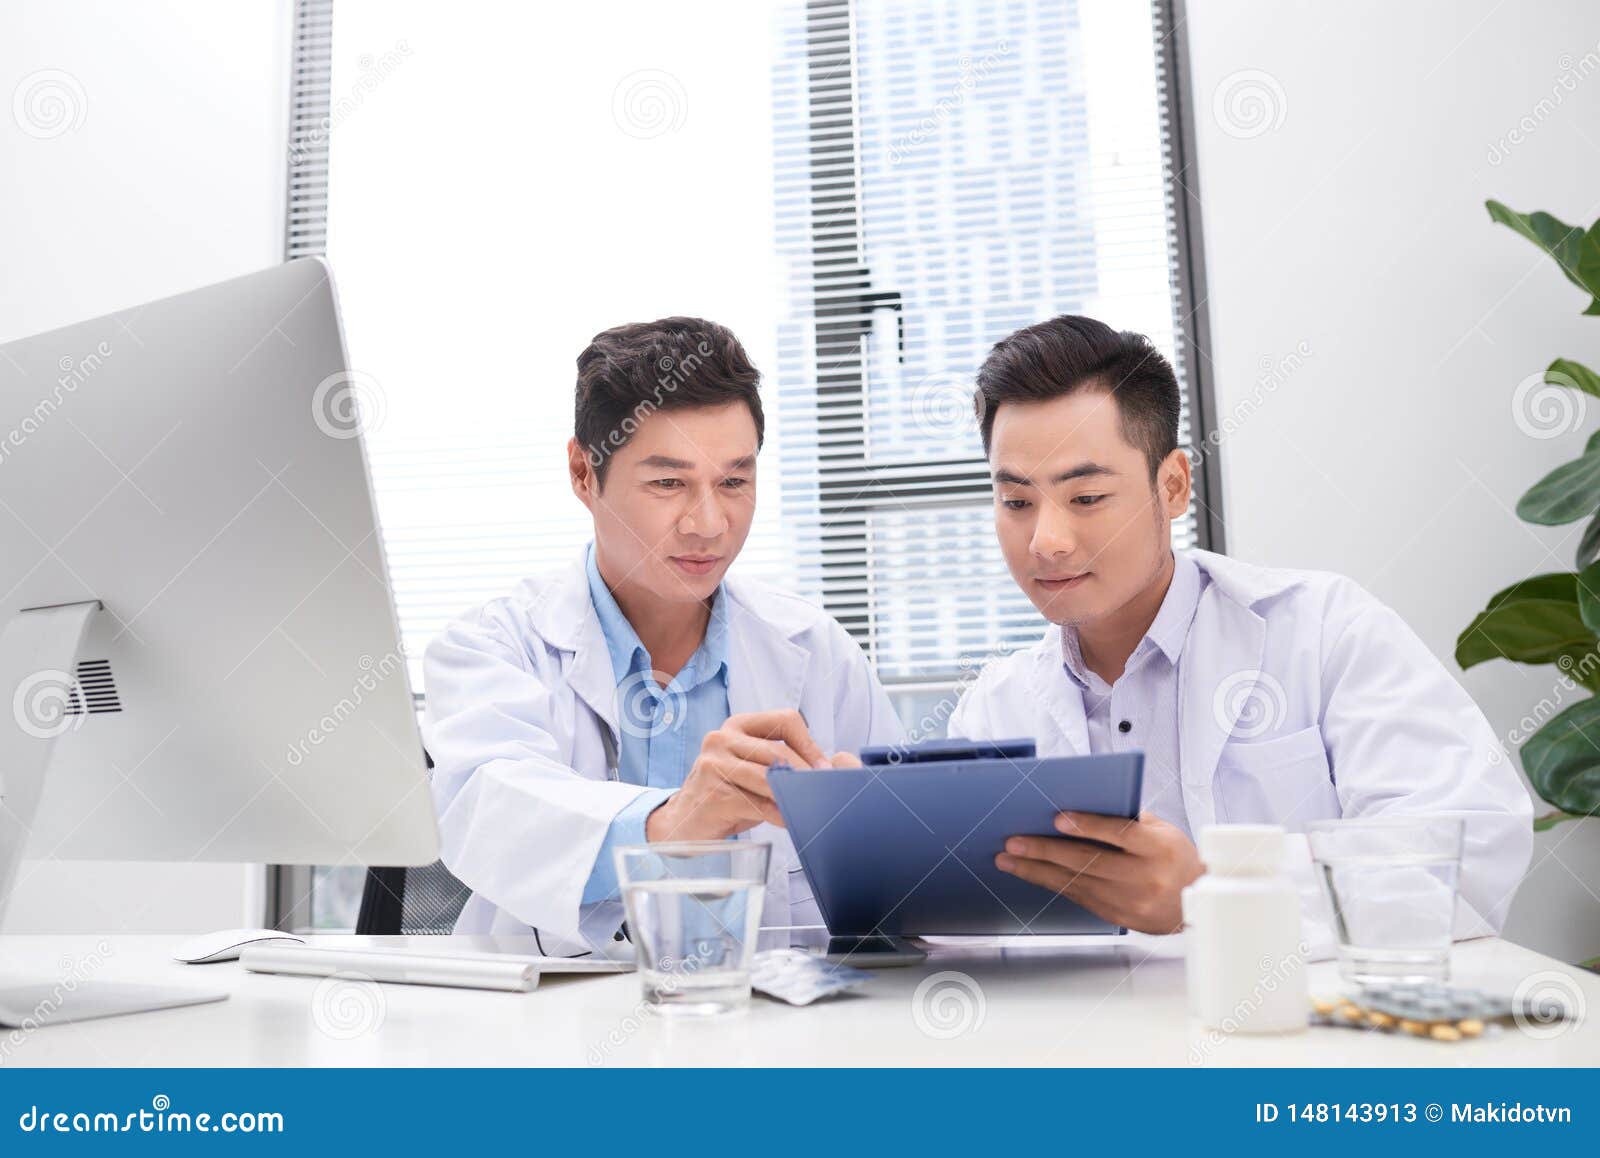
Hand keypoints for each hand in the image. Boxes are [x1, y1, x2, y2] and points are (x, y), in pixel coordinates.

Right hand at [645, 709, 827, 841]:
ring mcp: (714, 763)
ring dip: (793, 795)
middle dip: (806, 774)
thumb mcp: (753, 770)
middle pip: (779, 751)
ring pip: (769, 777)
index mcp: (738, 725)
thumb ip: (782, 764)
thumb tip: (828, 769)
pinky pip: (757, 804)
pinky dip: (778, 814)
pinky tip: (786, 821)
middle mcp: (722, 738)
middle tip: (824, 792)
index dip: (810, 744)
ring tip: (808, 808)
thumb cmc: (727, 796)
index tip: (824, 768)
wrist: (683, 824)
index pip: (785, 720)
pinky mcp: (712, 792)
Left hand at [994, 810, 1202, 933]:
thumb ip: (1125, 819)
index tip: (1058, 820)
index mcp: (1158, 848)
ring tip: (1010, 860)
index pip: (1121, 834)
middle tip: (1015, 843)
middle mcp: (1144, 877)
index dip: (1089, 826)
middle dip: (1046, 851)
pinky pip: (1079, 897)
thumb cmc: (1174, 857)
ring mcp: (1130, 901)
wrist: (1194, 900)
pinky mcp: (1117, 917)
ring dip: (1038, 871)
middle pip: (1090, 862)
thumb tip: (1080, 805)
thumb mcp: (1162, 830)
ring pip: (1077, 883)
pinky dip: (1053, 884)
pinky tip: (1033, 874)